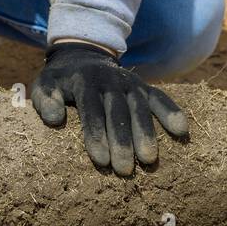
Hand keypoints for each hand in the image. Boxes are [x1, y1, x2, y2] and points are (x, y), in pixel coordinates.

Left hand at [31, 42, 188, 176]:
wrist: (84, 55)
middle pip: (118, 112)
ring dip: (147, 133)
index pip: (91, 110)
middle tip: (124, 170)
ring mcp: (130, 84)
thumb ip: (46, 99)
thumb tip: (54, 118)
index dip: (96, 135)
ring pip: (140, 108)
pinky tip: (181, 131)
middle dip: (122, 141)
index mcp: (85, 81)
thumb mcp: (45, 84)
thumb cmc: (61, 80)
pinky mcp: (144, 87)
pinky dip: (171, 112)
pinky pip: (160, 98)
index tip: (100, 160)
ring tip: (149, 160)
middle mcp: (110, 81)